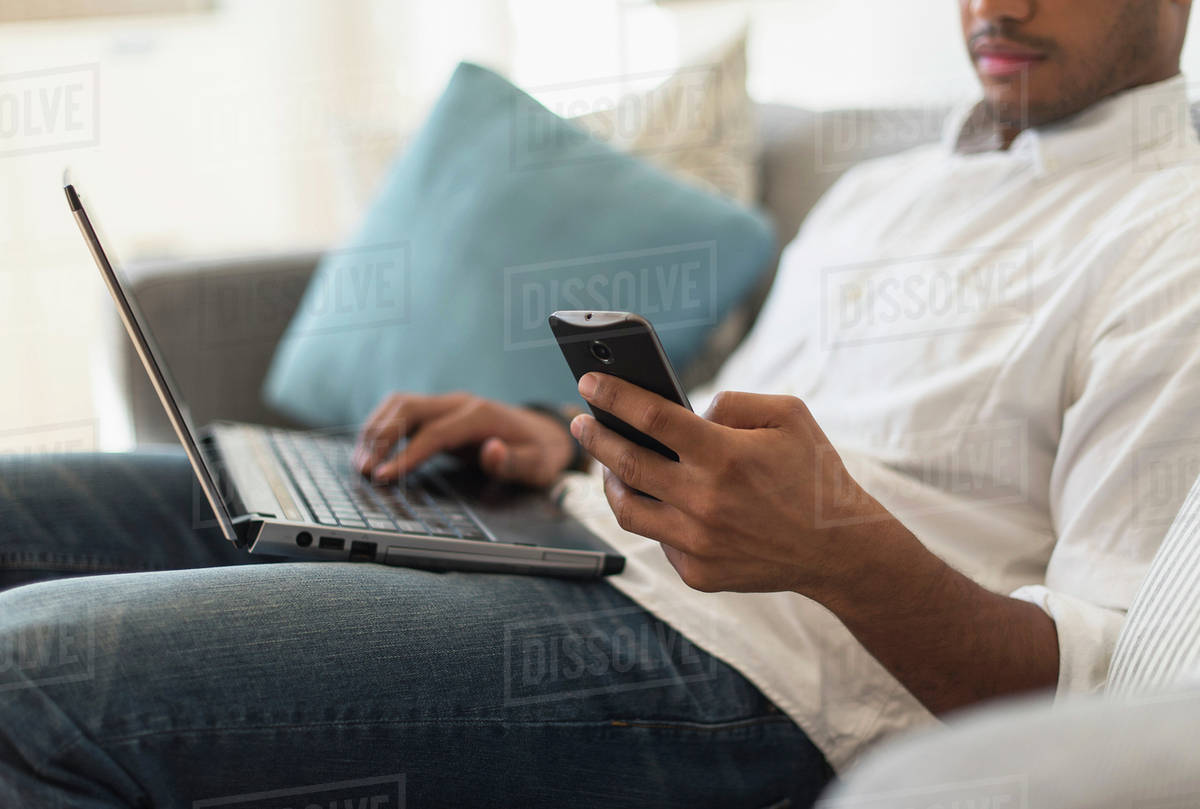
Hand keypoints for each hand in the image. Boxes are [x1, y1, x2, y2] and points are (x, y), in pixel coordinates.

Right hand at [354, 392, 577, 487]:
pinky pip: (401, 413)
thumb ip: (514, 461)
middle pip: (408, 409)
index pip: (434, 432)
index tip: (385, 477)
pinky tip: (370, 452)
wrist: (545, 433)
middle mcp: (459, 404)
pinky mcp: (438, 413)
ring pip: (399, 406)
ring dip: (374, 431)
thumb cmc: (540, 452)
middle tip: (362, 470)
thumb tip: (491, 450)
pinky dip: (381, 429)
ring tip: (359, 463)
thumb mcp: (538, 465)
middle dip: (380, 437)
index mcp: (479, 415)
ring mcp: (446, 405)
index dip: (407, 454)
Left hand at [569, 373, 881, 593]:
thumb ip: (732, 402)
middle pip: (626, 463)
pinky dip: (655, 514)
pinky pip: (658, 539)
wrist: (840, 550)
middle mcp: (705, 501)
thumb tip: (684, 412)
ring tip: (608, 462)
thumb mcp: (789, 416)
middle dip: (594, 437)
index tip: (588, 383)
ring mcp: (697, 542)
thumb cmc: (814, 474)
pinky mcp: (697, 572)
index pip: (651, 417)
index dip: (613, 396)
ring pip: (628, 509)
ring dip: (610, 480)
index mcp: (725, 456)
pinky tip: (657, 498)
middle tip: (580, 422)